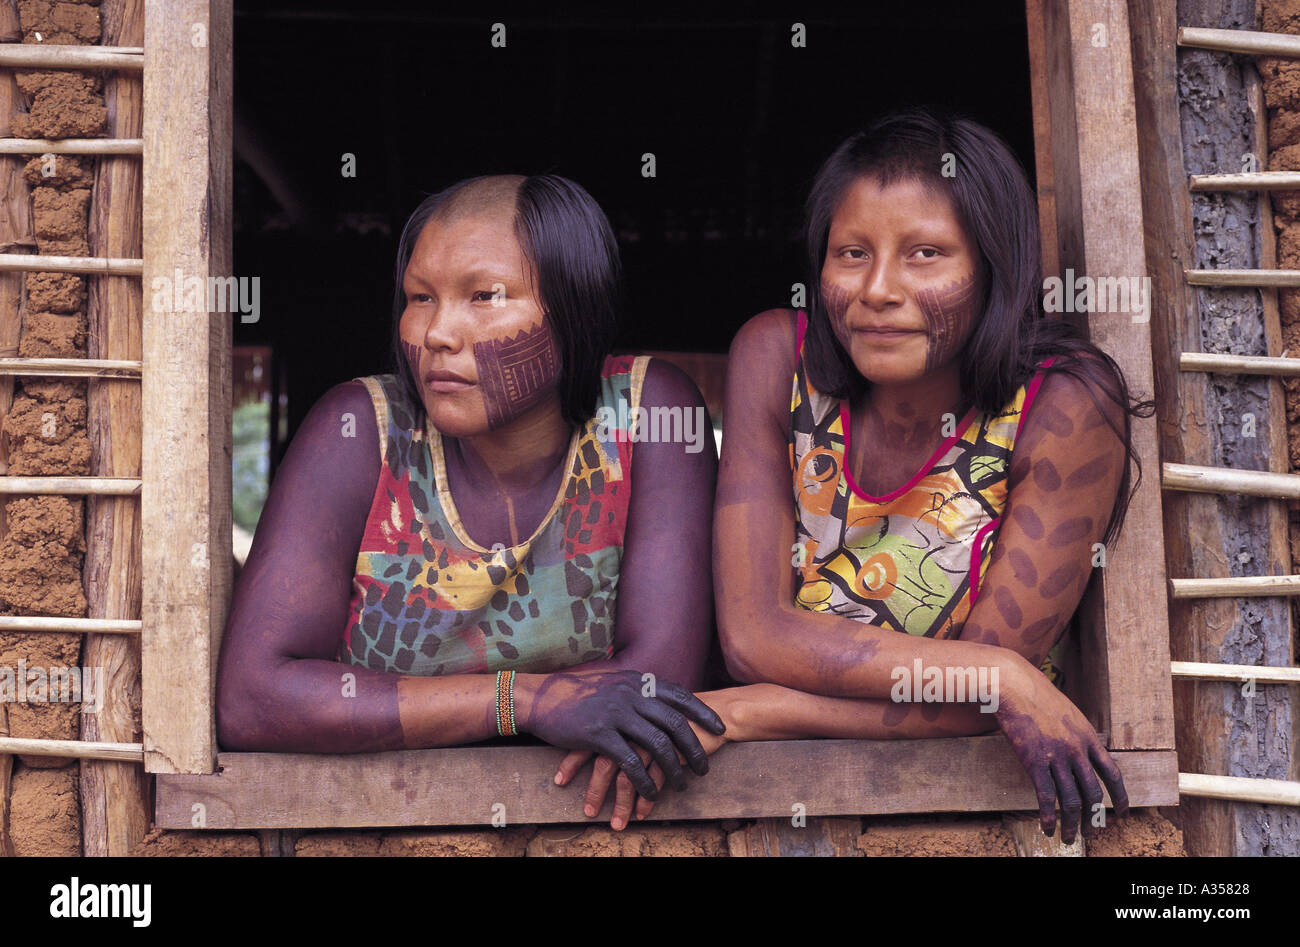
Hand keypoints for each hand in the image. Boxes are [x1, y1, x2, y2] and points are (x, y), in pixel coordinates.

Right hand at [555, 691, 731, 828]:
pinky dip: (644, 781)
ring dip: (673, 769)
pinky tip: (650, 794)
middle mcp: (631, 695)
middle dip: (695, 748)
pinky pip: (630, 762)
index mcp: (638, 682)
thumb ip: (639, 689)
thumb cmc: (579, 693)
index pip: (681, 696)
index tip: (721, 728)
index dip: (703, 714)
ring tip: (682, 785)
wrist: (542, 698)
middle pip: (675, 723)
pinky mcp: (599, 735)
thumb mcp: (614, 682)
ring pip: (656, 745)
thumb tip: (663, 695)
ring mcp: (615, 714)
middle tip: (705, 768)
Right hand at [994, 656, 1128, 843]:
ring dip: (1072, 823)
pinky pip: (1046, 795)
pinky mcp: (1035, 760)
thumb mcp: (1067, 712)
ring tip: (1069, 838)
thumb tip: (1081, 749)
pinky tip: (1047, 827)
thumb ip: (1077, 733)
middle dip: (1093, 818)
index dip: (1120, 796)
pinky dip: (1048, 815)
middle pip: (1093, 793)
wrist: (1015, 685)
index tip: (1121, 813)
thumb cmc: (1037, 694)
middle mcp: (1077, 750)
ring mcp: (1057, 756)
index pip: (1112, 773)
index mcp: (1088, 737)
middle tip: (1089, 832)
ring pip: (1071, 799)